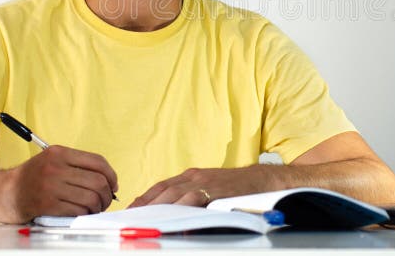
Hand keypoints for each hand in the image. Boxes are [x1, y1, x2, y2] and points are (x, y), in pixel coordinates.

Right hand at [0, 145, 117, 223]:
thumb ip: (76, 165)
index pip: (97, 161)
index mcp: (60, 152)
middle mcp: (56, 167)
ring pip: (90, 197)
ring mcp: (51, 186)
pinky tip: (84, 213)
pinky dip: (86, 214)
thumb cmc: (32, 177)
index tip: (114, 184)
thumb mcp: (52, 160)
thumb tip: (107, 179)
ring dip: (98, 206)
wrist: (4, 192)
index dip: (112, 174)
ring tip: (96, 208)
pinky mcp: (47, 205)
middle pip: (97, 181)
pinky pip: (78, 210)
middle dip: (107, 194)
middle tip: (106, 200)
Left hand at [129, 165, 282, 207]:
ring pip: (175, 195)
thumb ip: (192, 197)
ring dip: (157, 207)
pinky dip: (182, 209)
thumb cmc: (237, 187)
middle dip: (145, 204)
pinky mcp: (216, 191)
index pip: (162, 186)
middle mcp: (195, 176)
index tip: (131, 208)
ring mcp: (205, 183)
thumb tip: (175, 214)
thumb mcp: (211, 187)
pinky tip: (173, 218)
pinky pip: (195, 200)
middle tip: (131, 217)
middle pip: (164, 191)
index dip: (145, 197)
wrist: (263, 180)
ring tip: (143, 219)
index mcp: (191, 175)